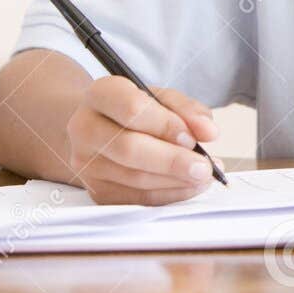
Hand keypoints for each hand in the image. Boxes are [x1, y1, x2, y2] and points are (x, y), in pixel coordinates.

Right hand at [65, 77, 218, 205]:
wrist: (101, 129)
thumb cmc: (138, 110)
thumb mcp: (163, 98)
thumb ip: (188, 110)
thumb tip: (208, 132)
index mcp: (101, 94)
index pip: (132, 109)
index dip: (166, 125)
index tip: (193, 138)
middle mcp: (84, 128)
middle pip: (130, 149)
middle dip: (173, 161)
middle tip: (205, 168)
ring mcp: (86, 163)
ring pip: (134, 178)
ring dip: (176, 181)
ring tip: (205, 175)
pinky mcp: (96, 190)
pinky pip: (136, 198)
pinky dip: (169, 194)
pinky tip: (190, 186)